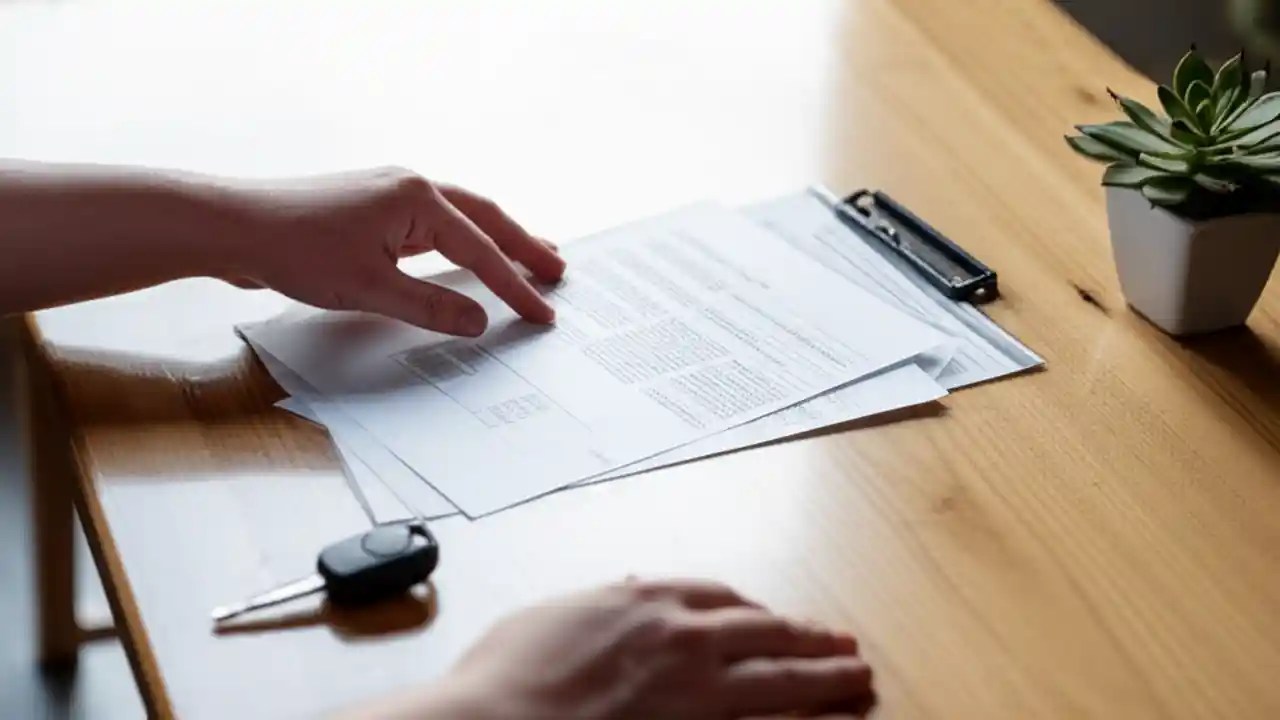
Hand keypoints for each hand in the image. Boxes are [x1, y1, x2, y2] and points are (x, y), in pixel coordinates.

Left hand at [229, 167, 563, 335]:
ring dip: (497, 239)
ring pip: (461, 218)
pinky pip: (434, 226)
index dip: (515, 286)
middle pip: (485, 218)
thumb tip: (479, 320)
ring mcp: (391, 195)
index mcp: (417, 198)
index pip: (481, 249)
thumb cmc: (295, 249)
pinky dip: (462, 241)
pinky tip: (467, 254)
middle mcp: (410, 186)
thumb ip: (429, 306)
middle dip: (524, 245)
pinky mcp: (374, 209)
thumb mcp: (368, 288)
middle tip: (559, 270)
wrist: (234, 226)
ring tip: (532, 255)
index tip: (544, 313)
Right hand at [360, 579, 873, 719]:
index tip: (768, 618)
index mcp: (646, 602)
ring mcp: (701, 694)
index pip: (719, 597)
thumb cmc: (508, 680)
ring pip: (785, 681)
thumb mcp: (548, 616)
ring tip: (858, 678)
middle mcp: (685, 639)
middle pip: (767, 633)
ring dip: (828, 679)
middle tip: (841, 642)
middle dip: (808, 638)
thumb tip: (622, 591)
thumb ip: (598, 603)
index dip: (752, 609)